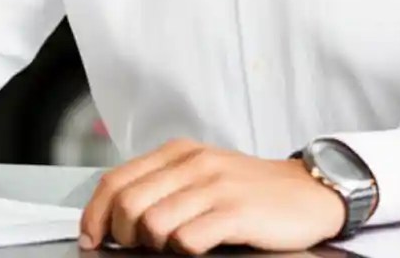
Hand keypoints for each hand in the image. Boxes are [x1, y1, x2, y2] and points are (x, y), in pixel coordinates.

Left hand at [79, 139, 345, 254]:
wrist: (309, 190)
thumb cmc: (249, 189)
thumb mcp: (200, 174)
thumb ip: (161, 186)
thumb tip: (115, 215)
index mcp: (175, 152)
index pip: (115, 181)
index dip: (94, 213)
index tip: (90, 236)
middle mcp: (191, 164)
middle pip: (128, 203)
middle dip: (121, 233)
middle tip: (133, 246)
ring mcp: (214, 186)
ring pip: (153, 222)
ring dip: (153, 244)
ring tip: (169, 246)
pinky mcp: (236, 212)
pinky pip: (189, 238)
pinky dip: (183, 250)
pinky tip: (195, 248)